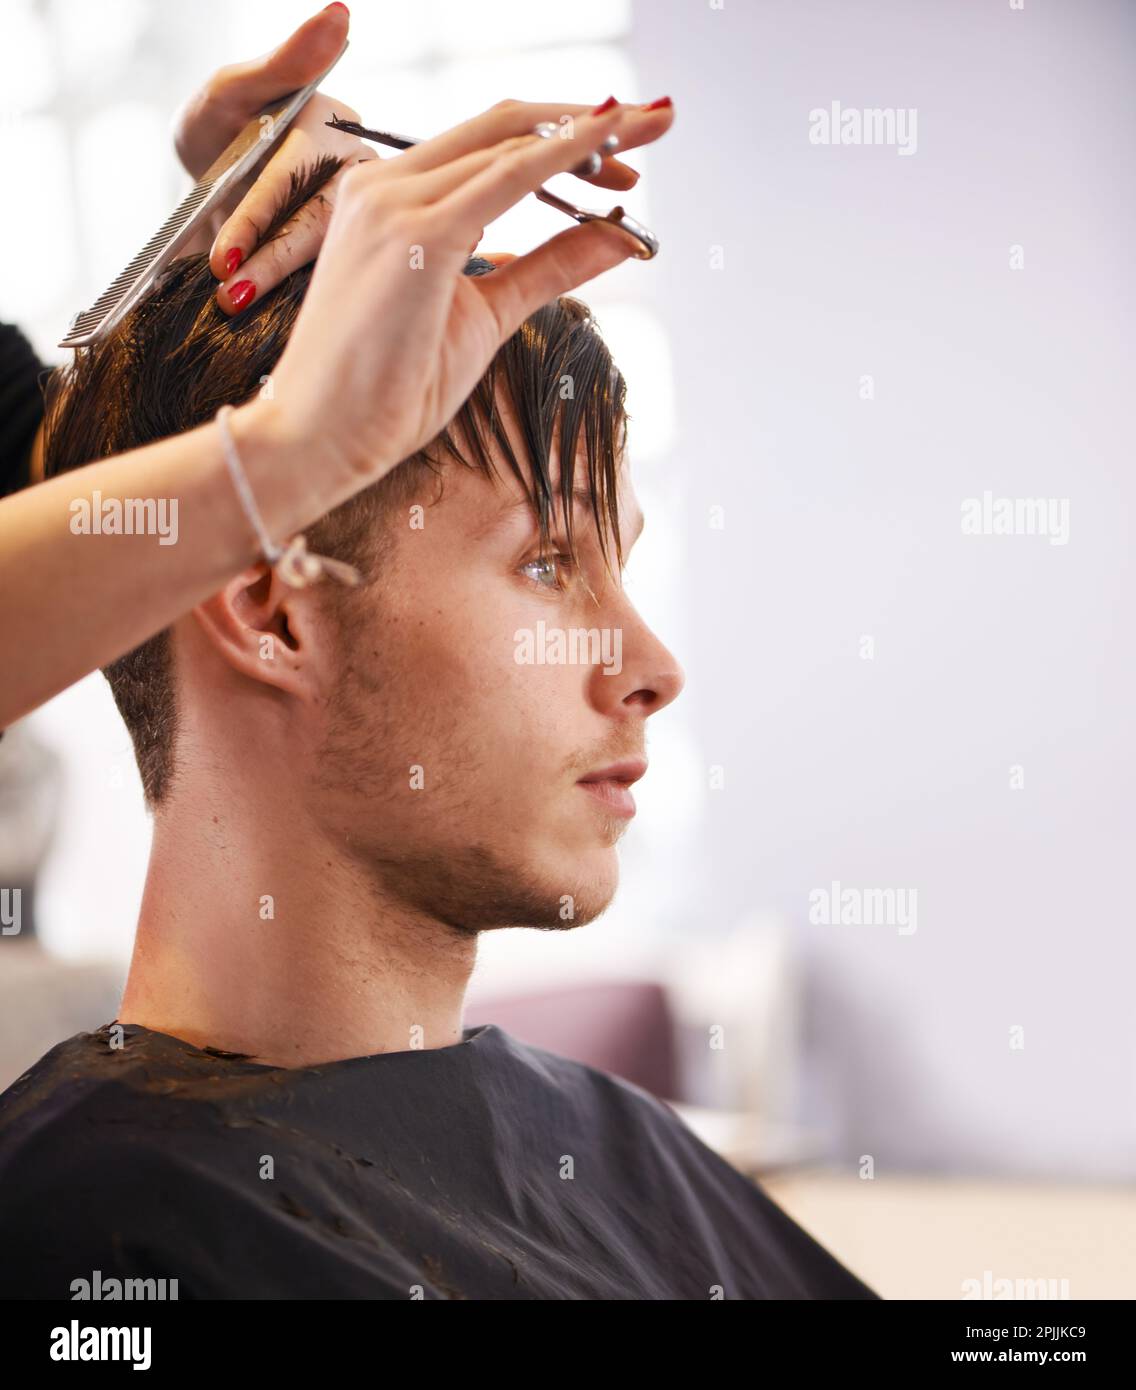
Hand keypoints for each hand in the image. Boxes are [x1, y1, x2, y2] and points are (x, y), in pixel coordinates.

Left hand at [172, 4, 370, 313]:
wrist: (212, 191)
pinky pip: (337, 276)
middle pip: (322, 217)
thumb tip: (340, 12)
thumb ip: (282, 62)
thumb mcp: (229, 94)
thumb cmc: (218, 134)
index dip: (260, 214)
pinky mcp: (355, 251)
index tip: (223, 256)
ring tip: (235, 303)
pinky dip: (299, 298)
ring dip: (281, 282)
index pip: (299, 170)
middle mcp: (357, 168)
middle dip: (271, 259)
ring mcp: (362, 213)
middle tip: (228, 291)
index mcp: (334, 123)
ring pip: (332, 251)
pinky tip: (269, 318)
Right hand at [240, 97, 675, 485]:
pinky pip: (506, 178)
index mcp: (390, 199)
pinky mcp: (414, 235)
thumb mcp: (485, 317)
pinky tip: (607, 146)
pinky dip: (562, 157)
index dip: (564, 142)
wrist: (319, 438)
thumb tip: (614, 238)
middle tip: (658, 122)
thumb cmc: (387, 391)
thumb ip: (546, 268)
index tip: (624, 154)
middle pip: (506, 125)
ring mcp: (393, 203)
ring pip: (510, 141)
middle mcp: (384, 185)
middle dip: (589, 121)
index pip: (491, 146)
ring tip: (651, 131)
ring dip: (588, 133)